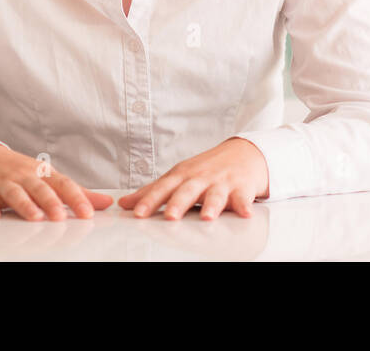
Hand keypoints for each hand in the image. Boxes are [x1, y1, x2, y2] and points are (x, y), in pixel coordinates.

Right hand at [0, 142, 114, 220]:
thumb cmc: (20, 172)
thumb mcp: (48, 179)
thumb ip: (76, 193)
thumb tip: (106, 203)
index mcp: (43, 173)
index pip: (63, 184)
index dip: (77, 198)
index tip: (88, 213)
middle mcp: (24, 176)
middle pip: (40, 188)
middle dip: (51, 202)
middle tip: (61, 217)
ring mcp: (3, 182)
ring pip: (15, 193)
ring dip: (25, 205)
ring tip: (35, 217)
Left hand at [118, 137, 269, 219]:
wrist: (244, 152)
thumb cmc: (207, 168)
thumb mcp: (179, 176)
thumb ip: (152, 191)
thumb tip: (124, 204)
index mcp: (183, 176)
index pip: (163, 188)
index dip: (150, 200)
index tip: (138, 213)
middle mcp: (201, 178)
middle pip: (188, 190)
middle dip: (179, 203)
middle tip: (170, 216)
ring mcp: (222, 182)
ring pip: (215, 194)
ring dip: (212, 205)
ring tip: (207, 217)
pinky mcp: (242, 187)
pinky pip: (244, 198)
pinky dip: (245, 206)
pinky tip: (246, 214)